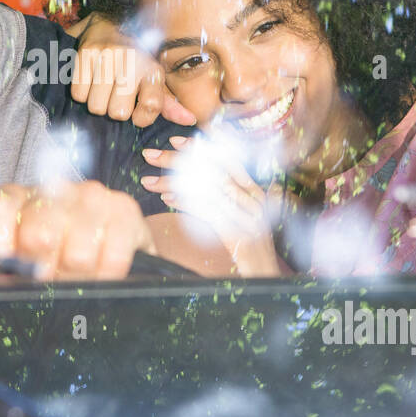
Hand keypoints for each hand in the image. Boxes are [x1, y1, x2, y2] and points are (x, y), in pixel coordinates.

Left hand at [0, 180, 154, 279]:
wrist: (109, 247)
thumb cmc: (56, 258)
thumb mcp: (22, 264)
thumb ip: (5, 271)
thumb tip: (1, 283)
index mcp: (17, 199)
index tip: (6, 265)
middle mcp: (53, 189)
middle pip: (38, 236)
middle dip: (44, 271)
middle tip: (50, 280)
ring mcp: (90, 195)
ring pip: (78, 254)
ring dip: (78, 276)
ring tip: (78, 277)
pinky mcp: (124, 209)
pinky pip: (113, 257)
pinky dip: (107, 275)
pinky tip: (102, 272)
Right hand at [70, 15, 195, 127]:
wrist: (112, 23)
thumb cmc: (136, 61)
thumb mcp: (154, 79)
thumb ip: (169, 104)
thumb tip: (189, 120)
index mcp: (153, 68)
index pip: (151, 107)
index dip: (142, 118)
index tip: (137, 115)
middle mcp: (133, 60)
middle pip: (118, 112)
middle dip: (115, 110)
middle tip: (116, 96)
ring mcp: (108, 55)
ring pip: (96, 106)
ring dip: (97, 103)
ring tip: (103, 88)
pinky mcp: (86, 53)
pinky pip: (79, 93)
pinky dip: (83, 93)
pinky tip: (91, 81)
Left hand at [139, 136, 282, 276]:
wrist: (266, 277)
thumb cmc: (259, 249)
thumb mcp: (261, 219)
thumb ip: (261, 198)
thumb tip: (263, 184)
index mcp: (256, 192)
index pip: (225, 160)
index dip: (199, 148)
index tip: (175, 140)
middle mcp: (251, 199)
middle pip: (207, 171)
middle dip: (176, 161)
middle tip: (150, 154)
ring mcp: (243, 216)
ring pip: (201, 190)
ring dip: (172, 183)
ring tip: (149, 180)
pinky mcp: (234, 233)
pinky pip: (204, 213)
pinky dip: (184, 204)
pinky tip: (166, 199)